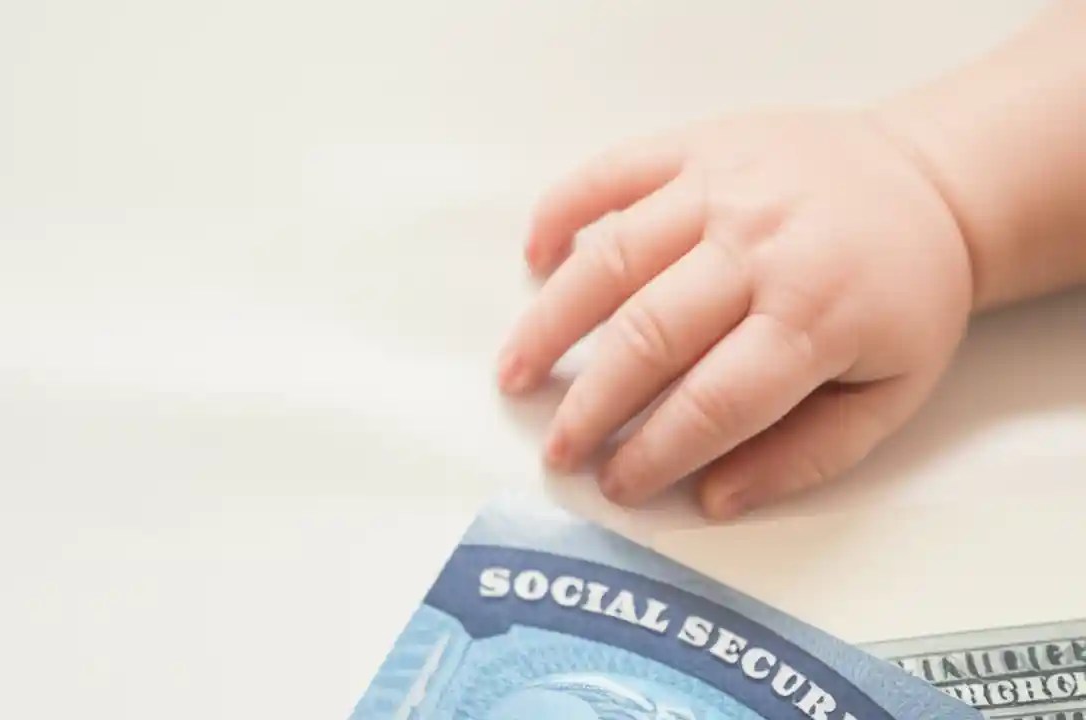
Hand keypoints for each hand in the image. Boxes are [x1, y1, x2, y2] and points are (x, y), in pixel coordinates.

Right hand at [498, 109, 973, 518]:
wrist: (931, 179)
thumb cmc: (904, 298)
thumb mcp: (889, 394)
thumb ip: (806, 457)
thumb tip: (712, 498)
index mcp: (818, 315)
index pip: (714, 402)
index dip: (654, 453)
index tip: (617, 485)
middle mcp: (761, 245)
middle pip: (650, 334)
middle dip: (592, 404)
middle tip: (556, 450)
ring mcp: (723, 186)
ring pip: (612, 258)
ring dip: (551, 322)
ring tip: (513, 373)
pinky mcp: (698, 144)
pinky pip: (611, 172)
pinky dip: (561, 212)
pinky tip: (536, 259)